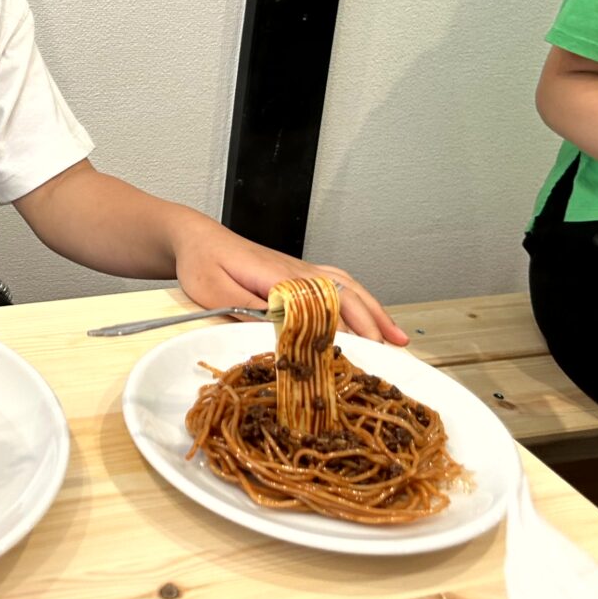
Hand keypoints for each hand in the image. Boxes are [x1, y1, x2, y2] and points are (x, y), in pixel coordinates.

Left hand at [172, 216, 407, 345]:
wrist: (198, 238)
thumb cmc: (202, 264)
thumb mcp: (212, 291)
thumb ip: (243, 309)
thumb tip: (278, 330)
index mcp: (278, 278)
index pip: (319, 307)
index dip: (339, 333)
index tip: (356, 359)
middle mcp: (298, 272)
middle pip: (344, 297)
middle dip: (369, 328)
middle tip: (387, 360)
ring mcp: (303, 270)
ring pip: (349, 289)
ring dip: (376, 314)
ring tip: (398, 342)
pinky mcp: (301, 273)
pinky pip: (341, 283)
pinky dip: (364, 300)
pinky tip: (376, 317)